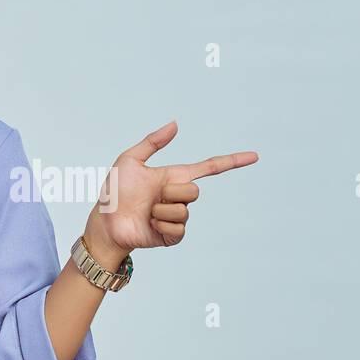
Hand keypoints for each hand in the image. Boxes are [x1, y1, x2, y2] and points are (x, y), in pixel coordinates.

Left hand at [83, 120, 257, 262]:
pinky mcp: (172, 236)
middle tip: (152, 196)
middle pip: (194, 191)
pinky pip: (178, 228)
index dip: (232, 162)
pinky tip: (149, 225)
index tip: (254, 156)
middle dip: (171, 192)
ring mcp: (177, 217)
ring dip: (161, 210)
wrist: (105, 222)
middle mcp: (178, 196)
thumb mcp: (130, 160)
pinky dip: (161, 225)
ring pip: (184, 210)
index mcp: (174, 176)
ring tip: (146, 212)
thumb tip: (176, 124)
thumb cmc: (114, 191)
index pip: (209, 168)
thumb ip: (153, 142)